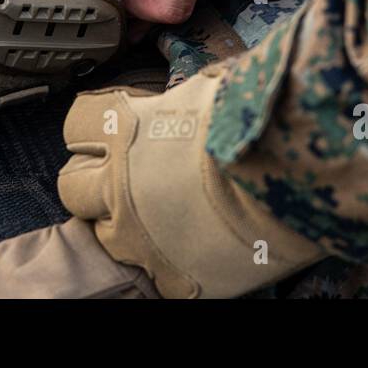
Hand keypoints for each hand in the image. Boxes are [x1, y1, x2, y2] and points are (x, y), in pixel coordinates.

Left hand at [0, 70, 321, 298]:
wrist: (295, 177)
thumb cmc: (258, 119)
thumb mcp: (207, 89)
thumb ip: (176, 100)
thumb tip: (179, 92)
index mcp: (124, 130)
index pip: (76, 125)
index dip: (94, 130)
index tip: (113, 133)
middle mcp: (117, 185)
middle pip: (72, 186)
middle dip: (93, 181)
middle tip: (126, 179)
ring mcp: (138, 238)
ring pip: (102, 234)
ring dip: (124, 222)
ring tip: (165, 214)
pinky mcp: (169, 278)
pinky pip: (152, 272)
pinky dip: (168, 259)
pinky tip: (195, 245)